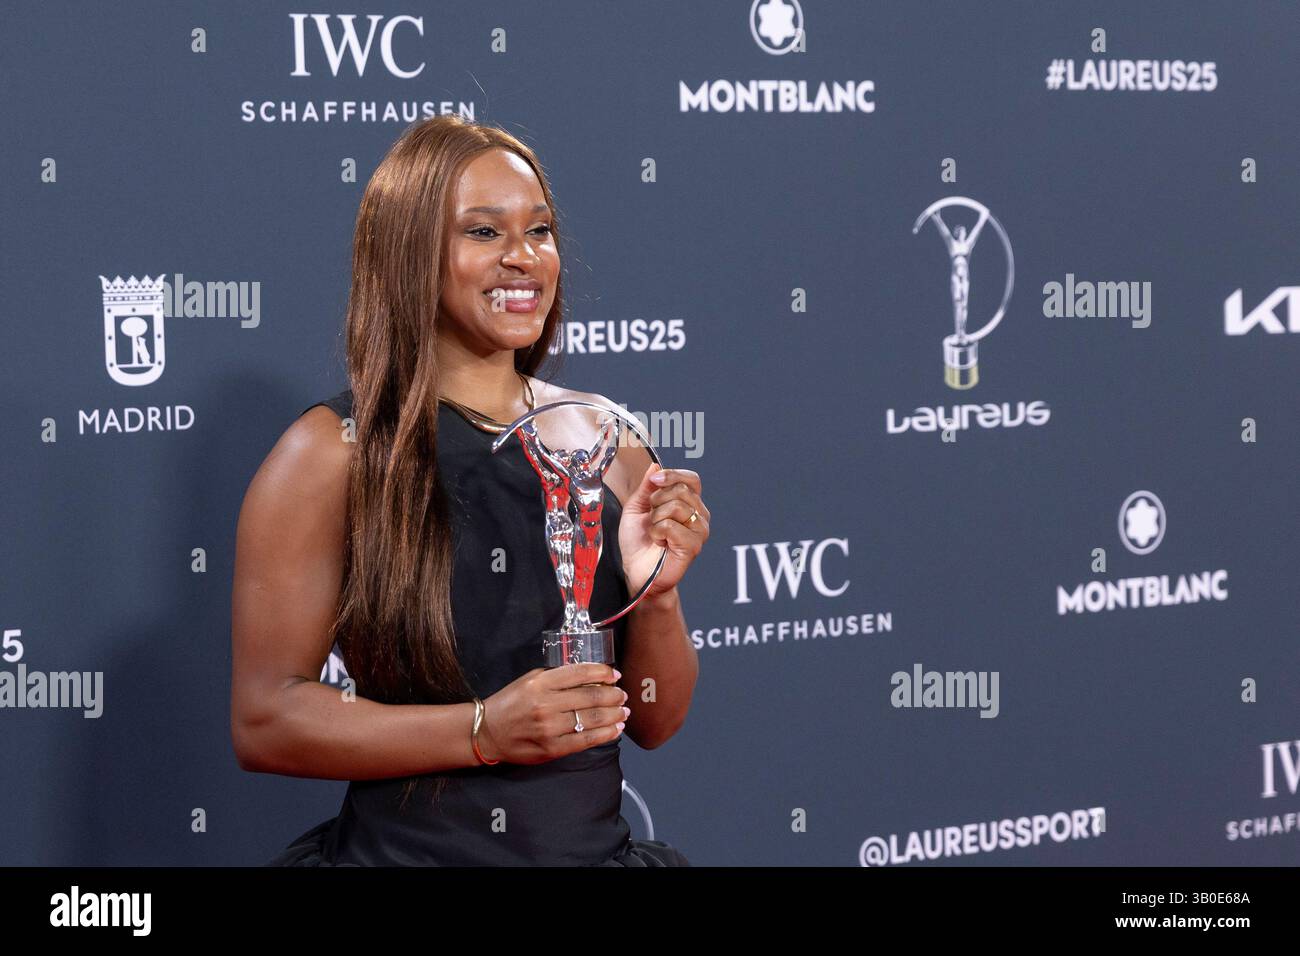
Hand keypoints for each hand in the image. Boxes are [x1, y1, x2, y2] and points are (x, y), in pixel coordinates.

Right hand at [477, 663, 628, 764]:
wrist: (488, 732)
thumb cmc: (511, 703)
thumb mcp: (530, 680)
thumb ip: (558, 677)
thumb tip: (591, 678)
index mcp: (541, 683)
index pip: (580, 673)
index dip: (603, 673)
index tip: (616, 676)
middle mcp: (546, 704)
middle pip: (591, 697)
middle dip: (613, 695)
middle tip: (623, 695)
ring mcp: (550, 728)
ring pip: (592, 719)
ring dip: (614, 715)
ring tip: (623, 711)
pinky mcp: (552, 749)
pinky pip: (586, 741)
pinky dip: (605, 734)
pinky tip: (616, 729)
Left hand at [618, 464, 709, 598]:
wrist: (636, 572)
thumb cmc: (638, 543)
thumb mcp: (636, 508)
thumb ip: (646, 487)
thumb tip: (655, 466)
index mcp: (689, 504)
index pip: (692, 479)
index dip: (672, 475)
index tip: (654, 481)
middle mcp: (700, 515)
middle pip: (681, 489)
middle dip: (657, 500)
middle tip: (652, 517)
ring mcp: (699, 531)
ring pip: (676, 506)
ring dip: (656, 518)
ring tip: (656, 532)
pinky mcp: (693, 546)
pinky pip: (671, 525)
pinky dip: (657, 532)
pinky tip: (659, 542)